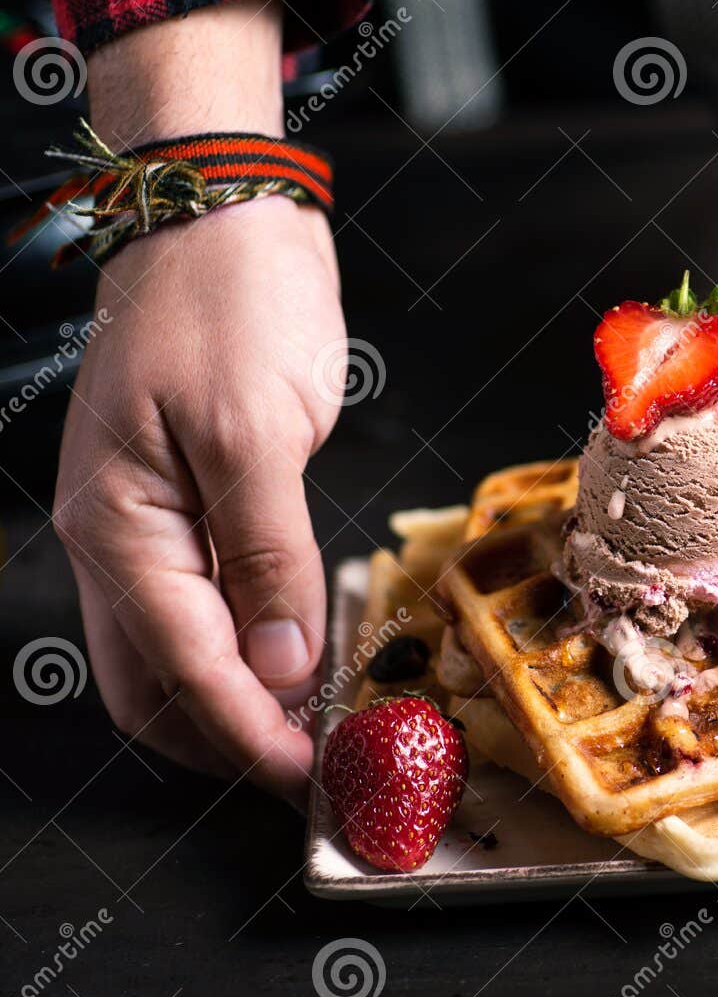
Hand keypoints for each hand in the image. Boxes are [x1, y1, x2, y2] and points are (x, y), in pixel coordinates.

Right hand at [54, 196, 344, 804]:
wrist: (221, 218)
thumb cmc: (228, 302)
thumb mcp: (256, 431)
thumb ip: (266, 555)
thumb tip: (279, 663)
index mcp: (121, 529)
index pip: (185, 672)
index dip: (249, 737)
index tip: (310, 777)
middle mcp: (122, 541)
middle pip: (159, 687)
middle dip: (230, 739)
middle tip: (316, 765)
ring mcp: (152, 527)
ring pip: (177, 656)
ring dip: (240, 701)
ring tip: (317, 722)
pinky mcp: (193, 507)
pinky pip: (208, 605)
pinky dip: (250, 645)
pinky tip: (303, 650)